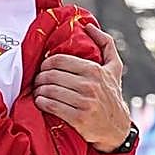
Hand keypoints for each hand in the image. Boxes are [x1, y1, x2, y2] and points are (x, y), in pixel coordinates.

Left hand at [34, 25, 130, 151]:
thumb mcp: (114, 68)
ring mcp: (84, 102)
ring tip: (39, 91)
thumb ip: (105, 44)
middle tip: (38, 81)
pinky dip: (41, 102)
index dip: (45, 64)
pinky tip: (41, 101)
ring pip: (48, 90)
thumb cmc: (111, 94)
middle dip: (39, 77)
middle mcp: (90, 85)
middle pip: (50, 75)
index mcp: (95, 70)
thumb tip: (89, 26)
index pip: (58, 60)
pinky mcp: (78, 119)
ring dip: (38, 90)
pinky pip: (50, 105)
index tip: (44, 69)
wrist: (117, 128)